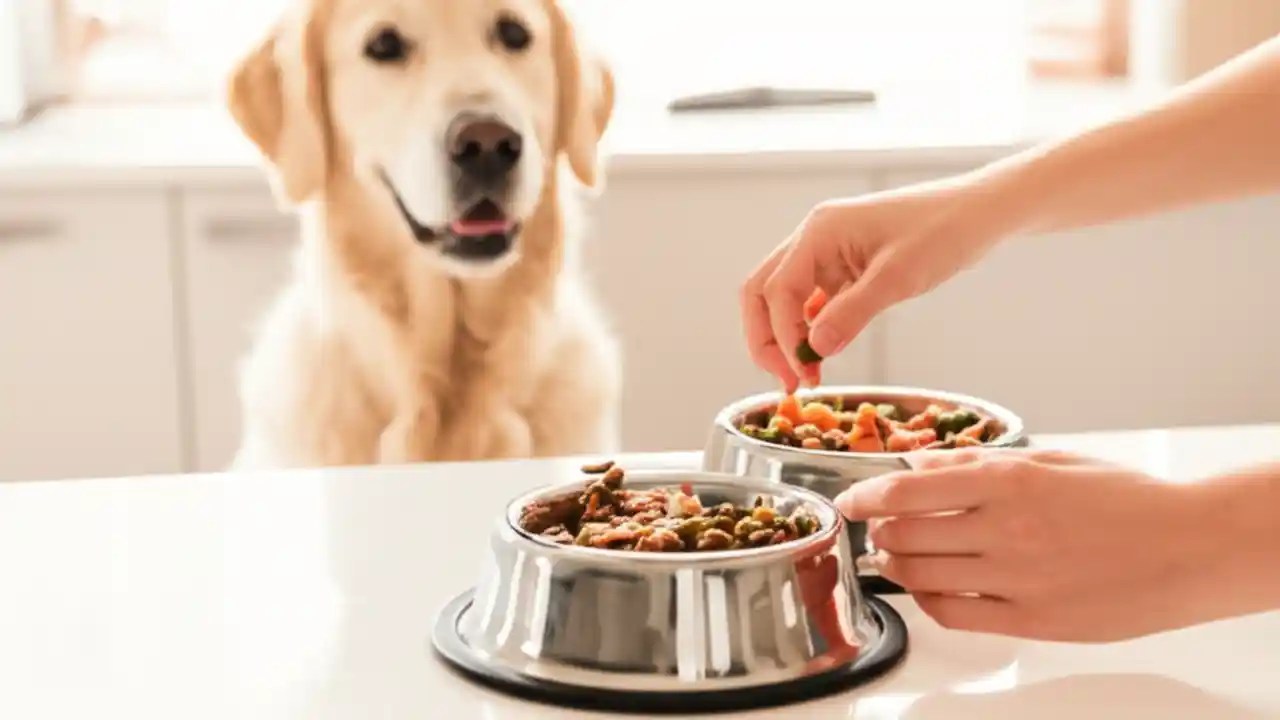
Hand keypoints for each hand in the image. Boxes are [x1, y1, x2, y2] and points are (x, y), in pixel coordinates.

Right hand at [740, 174, 1009, 389]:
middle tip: (788, 381)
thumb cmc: (943, 232)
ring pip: (782, 298)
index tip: (804, 376)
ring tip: (806, 376)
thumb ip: (852, 312)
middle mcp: (813, 238)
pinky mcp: (844, 264)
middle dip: (767, 339)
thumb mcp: (898, 277)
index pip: (777, 292)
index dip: (782, 339)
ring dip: (785, 337)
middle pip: (762, 292)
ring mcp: (826, 251)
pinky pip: (812, 299)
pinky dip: (809, 328)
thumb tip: (814, 349)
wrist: (979, 212)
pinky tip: (823, 353)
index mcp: (818, 232)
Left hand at [836, 449, 1214, 641]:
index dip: (864, 496)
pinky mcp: (1029, 620)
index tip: (848, 500)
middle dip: (878, 532)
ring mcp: (1015, 578)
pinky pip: (953, 613)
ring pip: (921, 575)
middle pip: (904, 534)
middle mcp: (1005, 529)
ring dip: (896, 565)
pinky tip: (929, 588)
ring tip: (896, 557)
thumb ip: (976, 464)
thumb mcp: (1049, 461)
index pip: (906, 489)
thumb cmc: (1124, 499)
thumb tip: (917, 462)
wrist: (1188, 548)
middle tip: (877, 530)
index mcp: (1009, 481)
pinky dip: (927, 600)